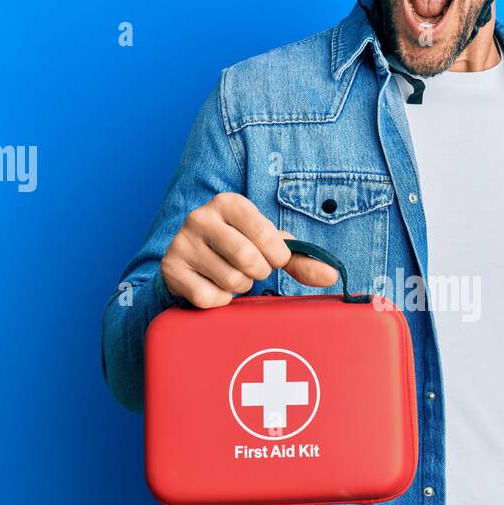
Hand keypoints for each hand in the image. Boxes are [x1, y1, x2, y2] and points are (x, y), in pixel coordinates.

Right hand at [160, 192, 337, 307]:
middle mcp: (200, 217)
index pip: (267, 236)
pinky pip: (209, 298)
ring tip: (230, 275)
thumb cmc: (240, 249)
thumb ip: (302, 259)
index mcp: (229, 203)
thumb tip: (333, 275)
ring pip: (230, 281)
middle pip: (248, 261)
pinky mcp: (170, 270)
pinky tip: (213, 286)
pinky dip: (219, 301)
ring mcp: (181, 242)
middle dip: (257, 273)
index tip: (273, 258)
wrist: (193, 262)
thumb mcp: (270, 246)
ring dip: (238, 287)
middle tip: (250, 269)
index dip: (277, 256)